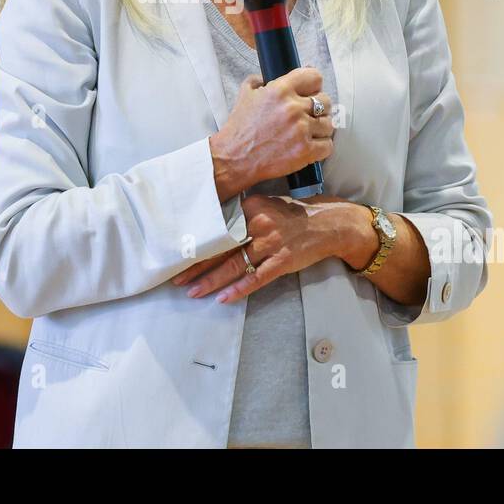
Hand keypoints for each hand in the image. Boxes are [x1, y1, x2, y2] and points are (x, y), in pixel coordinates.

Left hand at [170, 194, 370, 303]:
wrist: (328, 223)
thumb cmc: (293, 215)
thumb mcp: (265, 205)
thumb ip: (240, 214)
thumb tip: (209, 225)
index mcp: (250, 207)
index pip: (216, 228)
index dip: (196, 242)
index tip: (177, 252)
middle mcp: (258, 224)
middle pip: (221, 248)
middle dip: (195, 265)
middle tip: (174, 277)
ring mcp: (271, 243)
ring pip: (234, 265)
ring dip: (211, 281)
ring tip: (192, 291)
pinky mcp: (283, 261)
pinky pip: (256, 278)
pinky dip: (239, 289)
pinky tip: (223, 298)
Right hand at [208, 68, 334, 200]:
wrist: (234, 158)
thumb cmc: (239, 128)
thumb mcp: (246, 93)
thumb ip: (260, 80)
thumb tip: (272, 77)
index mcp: (280, 90)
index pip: (314, 77)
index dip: (314, 85)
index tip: (311, 91)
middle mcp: (293, 108)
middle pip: (326, 101)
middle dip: (319, 107)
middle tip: (309, 115)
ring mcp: (301, 130)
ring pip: (329, 124)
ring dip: (321, 128)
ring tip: (309, 132)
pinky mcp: (305, 151)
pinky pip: (328, 145)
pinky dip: (321, 147)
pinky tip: (311, 146)